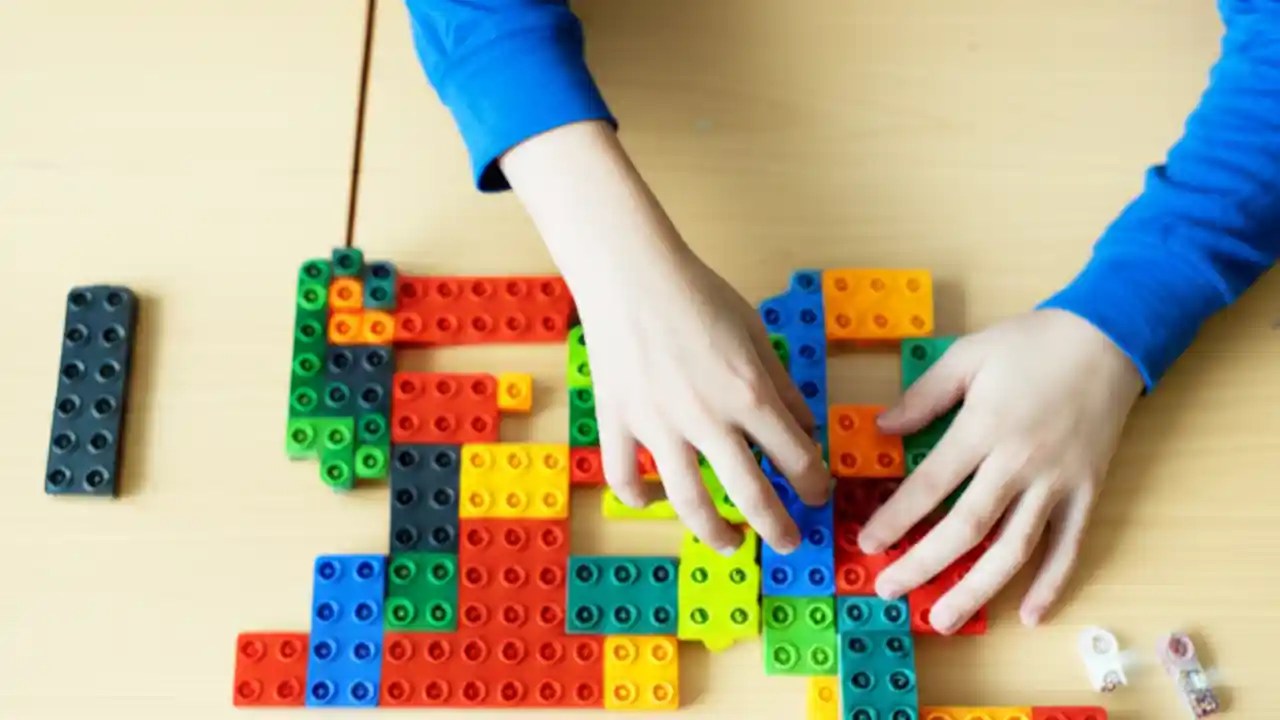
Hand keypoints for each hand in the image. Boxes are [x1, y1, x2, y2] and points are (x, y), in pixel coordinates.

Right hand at [499, 121, 831, 554]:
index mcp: (750, 394)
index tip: (817, 495)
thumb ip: (781, 384)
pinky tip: (652, 502)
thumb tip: (804, 427)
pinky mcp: (618, 423)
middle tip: (788, 542)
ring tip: (730, 544)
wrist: (629, 272)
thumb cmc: (695, 293)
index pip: (797, 459)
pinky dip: (639, 498)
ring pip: (689, 503)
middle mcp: (708, 420)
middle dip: (778, 528)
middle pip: (753, 495)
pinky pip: (626, 478)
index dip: (814, 485)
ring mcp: (659, 426)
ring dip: (716, 533)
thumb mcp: (754, 333)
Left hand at [858, 309, 1142, 631]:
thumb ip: (923, 396)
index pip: (931, 486)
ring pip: (1014, 549)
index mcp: (984, 428)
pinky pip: (1069, 547)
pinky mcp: (1089, 493)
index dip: (896, 519)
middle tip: (889, 591)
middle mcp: (1020, 463)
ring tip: (943, 620)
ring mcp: (1058, 483)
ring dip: (977, 590)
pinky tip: (1028, 615)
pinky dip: (1052, 584)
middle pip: (966, 528)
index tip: (868, 544)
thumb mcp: (967, 356)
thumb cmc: (1031, 344)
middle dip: (923, 564)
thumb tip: (881, 430)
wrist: (1109, 337)